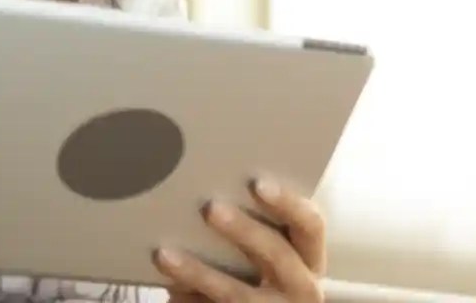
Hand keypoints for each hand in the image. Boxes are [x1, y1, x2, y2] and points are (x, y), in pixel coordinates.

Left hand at [153, 179, 325, 302]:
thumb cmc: (256, 267)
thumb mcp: (267, 249)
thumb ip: (253, 222)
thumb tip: (205, 190)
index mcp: (309, 257)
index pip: (310, 225)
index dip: (288, 203)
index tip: (258, 183)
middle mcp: (302, 286)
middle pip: (278, 255)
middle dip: (245, 231)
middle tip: (211, 208)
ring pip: (238, 293)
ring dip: (199, 273)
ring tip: (165, 254)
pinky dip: (188, 299)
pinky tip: (167, 286)